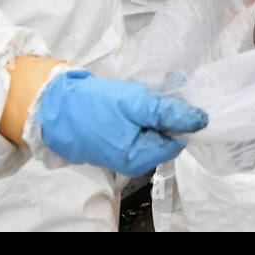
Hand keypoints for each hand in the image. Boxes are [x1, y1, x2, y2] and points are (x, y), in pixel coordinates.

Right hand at [35, 70, 207, 176]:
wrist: (53, 108)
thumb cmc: (93, 106)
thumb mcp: (135, 103)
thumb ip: (168, 113)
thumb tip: (201, 121)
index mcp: (142, 158)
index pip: (179, 140)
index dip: (180, 117)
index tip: (171, 95)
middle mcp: (135, 163)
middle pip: (166, 136)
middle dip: (163, 112)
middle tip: (149, 91)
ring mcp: (124, 155)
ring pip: (152, 130)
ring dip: (150, 110)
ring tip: (135, 94)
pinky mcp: (115, 144)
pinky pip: (137, 128)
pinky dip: (138, 113)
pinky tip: (127, 100)